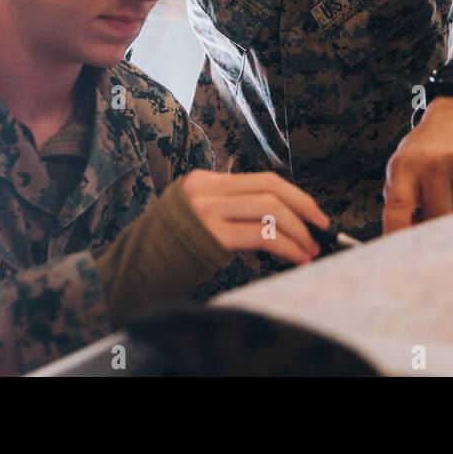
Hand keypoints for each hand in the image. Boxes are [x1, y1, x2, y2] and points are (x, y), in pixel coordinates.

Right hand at [181, 169, 329, 264]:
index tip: (315, 215)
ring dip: (298, 233)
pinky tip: (297, 258)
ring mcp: (206, 210)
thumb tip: (280, 221)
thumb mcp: (195, 219)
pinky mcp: (210, 234)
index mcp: (205, 181)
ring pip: (271, 210)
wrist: (130, 274)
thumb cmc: (168, 253)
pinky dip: (287, 246)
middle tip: (322, 231)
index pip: (262, 180)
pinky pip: (262, 234)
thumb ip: (229, 211)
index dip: (295, 196)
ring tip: (310, 251)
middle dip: (304, 210)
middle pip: (271, 189)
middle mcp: (206, 190)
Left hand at [383, 90, 452, 233]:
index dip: (397, 236)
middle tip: (438, 227)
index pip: (397, 209)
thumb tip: (405, 243)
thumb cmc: (426, 152)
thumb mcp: (403, 167)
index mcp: (405, 166)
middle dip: (436, 230)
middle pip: (437, 219)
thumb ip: (399, 201)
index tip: (399, 258)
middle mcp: (434, 162)